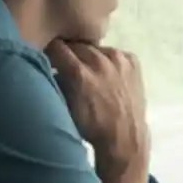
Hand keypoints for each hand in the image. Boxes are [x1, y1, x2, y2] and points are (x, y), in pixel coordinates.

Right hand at [46, 40, 149, 171]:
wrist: (125, 137)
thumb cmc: (90, 126)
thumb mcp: (65, 105)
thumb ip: (57, 81)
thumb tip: (50, 66)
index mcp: (79, 73)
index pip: (57, 47)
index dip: (51, 52)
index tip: (50, 59)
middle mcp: (99, 62)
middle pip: (76, 45)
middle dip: (70, 55)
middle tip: (68, 67)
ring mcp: (119, 60)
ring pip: (96, 49)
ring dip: (90, 58)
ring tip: (90, 72)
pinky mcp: (133, 62)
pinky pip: (115, 54)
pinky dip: (109, 61)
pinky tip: (108, 75)